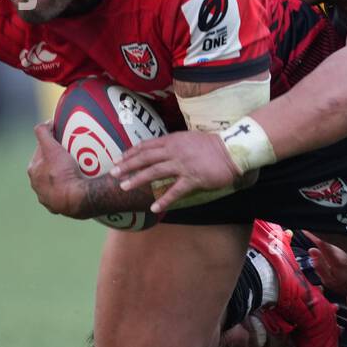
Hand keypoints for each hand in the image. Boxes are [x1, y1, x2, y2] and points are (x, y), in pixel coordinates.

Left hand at [26, 122, 87, 217]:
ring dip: (64, 176)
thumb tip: (45, 123)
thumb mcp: (52, 148)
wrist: (75, 199)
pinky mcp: (60, 208)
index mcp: (33, 171)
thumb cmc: (62, 173)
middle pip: (48, 168)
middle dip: (57, 161)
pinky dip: (71, 189)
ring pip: (56, 183)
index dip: (51, 144)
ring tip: (78, 170)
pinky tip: (80, 186)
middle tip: (73, 154)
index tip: (63, 140)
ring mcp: (48, 199)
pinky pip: (66, 195)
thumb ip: (44, 133)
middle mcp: (37, 186)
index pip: (40, 152)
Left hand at [111, 129, 245, 212]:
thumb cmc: (213, 145)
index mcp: (173, 140)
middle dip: (127, 166)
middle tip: (113, 173)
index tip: (118, 159)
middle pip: (145, 158)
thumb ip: (175, 145)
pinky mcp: (194, 178)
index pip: (146, 145)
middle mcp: (175, 151)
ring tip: (124, 188)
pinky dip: (164, 199)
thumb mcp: (190, 139)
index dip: (130, 152)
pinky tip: (154, 208)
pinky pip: (175, 190)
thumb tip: (162, 151)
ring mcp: (183, 164)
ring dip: (137, 180)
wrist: (233, 150)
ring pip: (154, 172)